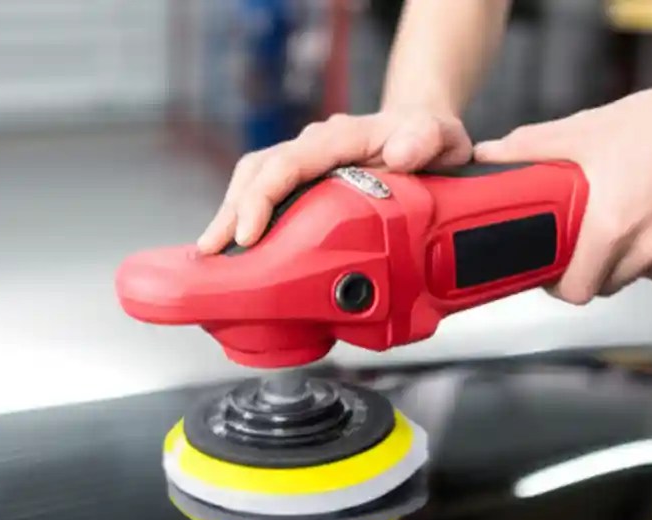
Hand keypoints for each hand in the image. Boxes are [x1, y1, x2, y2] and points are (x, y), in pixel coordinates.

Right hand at [196, 109, 472, 252]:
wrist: (424, 132)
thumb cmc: (429, 138)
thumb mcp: (440, 135)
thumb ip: (424, 140)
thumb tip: (401, 153)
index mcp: (341, 137)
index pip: (289, 163)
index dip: (263, 198)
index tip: (248, 236)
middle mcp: (314, 145)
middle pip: (258, 171)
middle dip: (231, 212)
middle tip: (213, 253)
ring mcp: (303, 161)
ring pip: (252, 180)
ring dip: (229, 215)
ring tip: (211, 256)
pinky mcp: (300, 179)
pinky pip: (262, 191)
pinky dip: (243, 218)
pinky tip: (234, 250)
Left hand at [473, 69, 651, 302]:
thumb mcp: (585, 130)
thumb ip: (530, 148)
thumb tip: (485, 154)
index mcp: (612, 227)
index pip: (575, 291)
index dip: (558, 284)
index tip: (552, 267)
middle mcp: (649, 248)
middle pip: (605, 287)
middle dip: (589, 270)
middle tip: (582, 241)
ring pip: (638, 278)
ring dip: (624, 263)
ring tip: (620, 224)